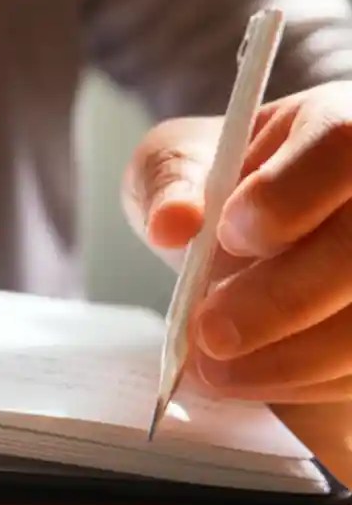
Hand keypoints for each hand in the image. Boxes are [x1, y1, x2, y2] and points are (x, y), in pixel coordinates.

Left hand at [126, 82, 351, 402]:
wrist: (258, 228)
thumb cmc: (224, 185)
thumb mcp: (181, 163)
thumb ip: (171, 183)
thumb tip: (171, 224)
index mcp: (343, 123)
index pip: (341, 142)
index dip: (286, 195)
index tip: (228, 236)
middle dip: (284, 298)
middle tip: (210, 332)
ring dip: (295, 356)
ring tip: (216, 370)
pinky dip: (310, 381)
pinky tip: (255, 379)